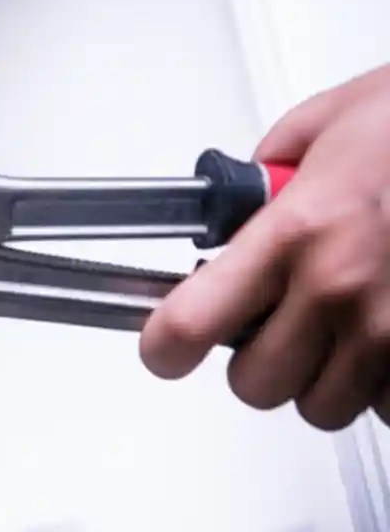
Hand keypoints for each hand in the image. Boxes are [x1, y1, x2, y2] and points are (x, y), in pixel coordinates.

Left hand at [141, 64, 389, 429]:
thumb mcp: (327, 123)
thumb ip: (266, 177)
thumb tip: (236, 211)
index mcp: (299, 229)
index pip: (189, 324)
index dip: (165, 346)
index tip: (165, 349)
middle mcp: (343, 287)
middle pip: (254, 385)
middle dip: (258, 359)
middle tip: (279, 321)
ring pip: (323, 406)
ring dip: (325, 376)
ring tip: (347, 323)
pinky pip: (389, 407)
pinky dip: (385, 384)